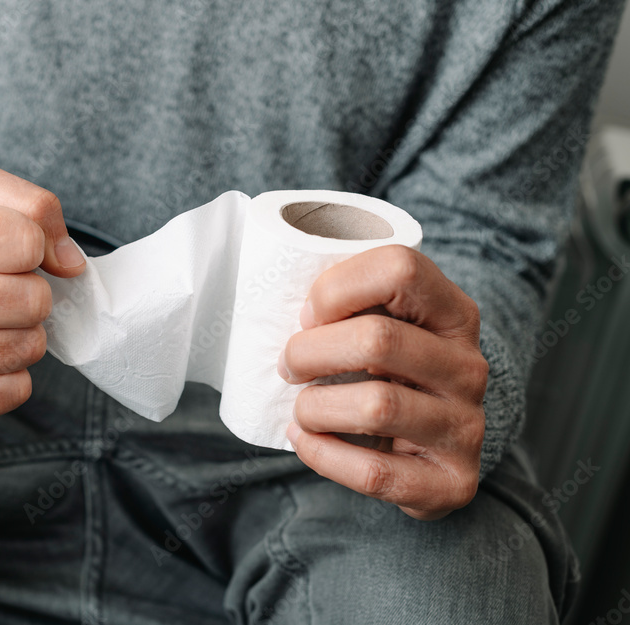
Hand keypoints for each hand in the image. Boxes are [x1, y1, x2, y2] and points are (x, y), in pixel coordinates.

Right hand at [0, 162, 85, 425]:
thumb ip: (35, 207)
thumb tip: (70, 264)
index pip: (28, 241)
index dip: (33, 244)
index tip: (8, 248)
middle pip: (34, 300)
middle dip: (31, 290)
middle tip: (0, 287)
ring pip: (28, 347)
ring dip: (24, 331)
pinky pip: (16, 390)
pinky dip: (12, 372)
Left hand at [277, 245, 487, 519]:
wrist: (435, 450)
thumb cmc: (388, 375)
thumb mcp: (384, 326)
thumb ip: (349, 306)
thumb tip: (294, 311)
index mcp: (453, 314)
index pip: (400, 268)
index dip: (336, 288)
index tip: (308, 316)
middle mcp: (468, 366)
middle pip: (378, 339)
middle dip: (310, 352)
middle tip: (288, 367)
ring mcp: (465, 425)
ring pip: (376, 406)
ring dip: (315, 408)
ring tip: (302, 409)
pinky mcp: (451, 481)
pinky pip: (375, 471)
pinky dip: (323, 455)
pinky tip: (306, 441)